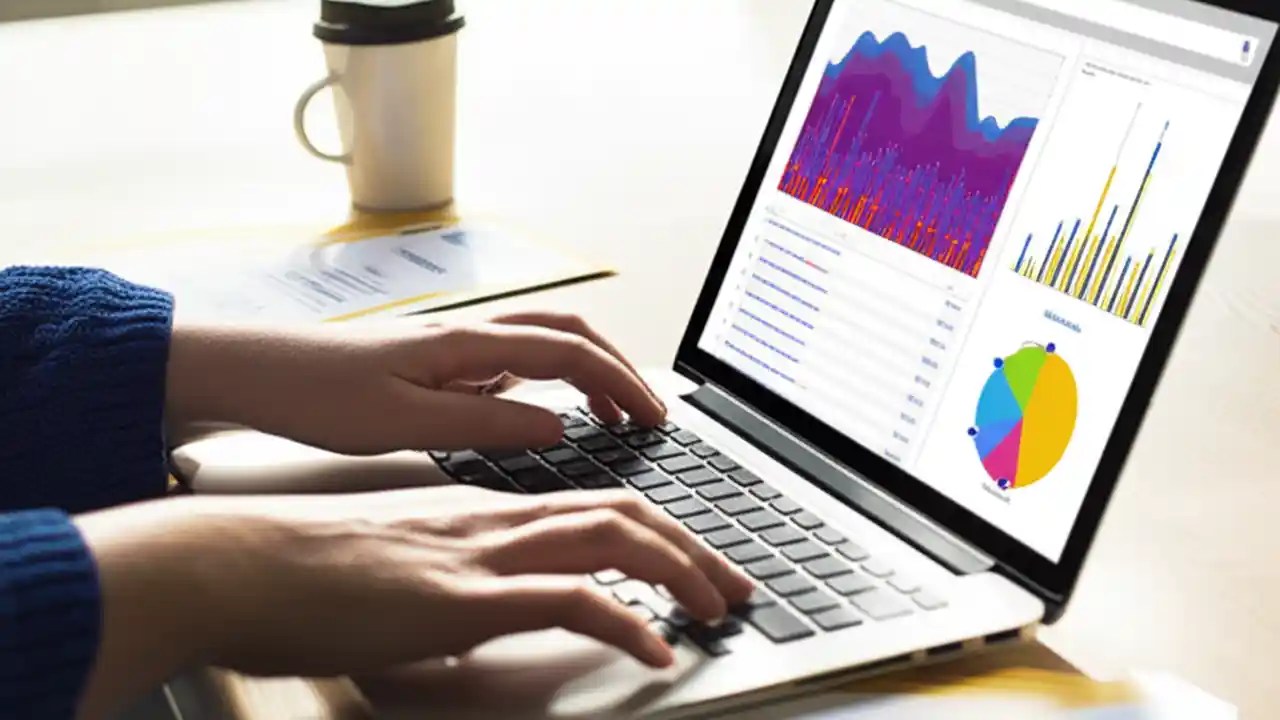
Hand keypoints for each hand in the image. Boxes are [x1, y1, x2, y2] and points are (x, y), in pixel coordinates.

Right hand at [75, 486, 753, 718]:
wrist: (240, 564)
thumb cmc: (306, 573)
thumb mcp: (400, 578)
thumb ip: (451, 590)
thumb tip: (477, 623)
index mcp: (485, 517)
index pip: (596, 506)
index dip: (659, 529)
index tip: (696, 563)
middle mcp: (497, 523)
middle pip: (624, 512)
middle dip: (693, 548)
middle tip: (734, 586)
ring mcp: (484, 555)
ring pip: (613, 539)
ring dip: (681, 573)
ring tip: (718, 610)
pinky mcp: (464, 597)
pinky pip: (571, 599)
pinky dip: (626, 622)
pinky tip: (654, 652)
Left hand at [165, 312, 664, 454]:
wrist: (253, 372)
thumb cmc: (315, 395)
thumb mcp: (405, 425)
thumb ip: (486, 425)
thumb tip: (558, 428)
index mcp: (466, 344)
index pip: (570, 354)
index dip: (620, 384)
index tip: (651, 418)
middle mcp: (467, 334)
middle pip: (568, 334)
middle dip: (617, 369)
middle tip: (644, 413)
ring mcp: (452, 344)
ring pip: (541, 342)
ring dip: (586, 371)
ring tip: (609, 413)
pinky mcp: (435, 360)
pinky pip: (509, 360)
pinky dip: (546, 380)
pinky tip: (539, 412)